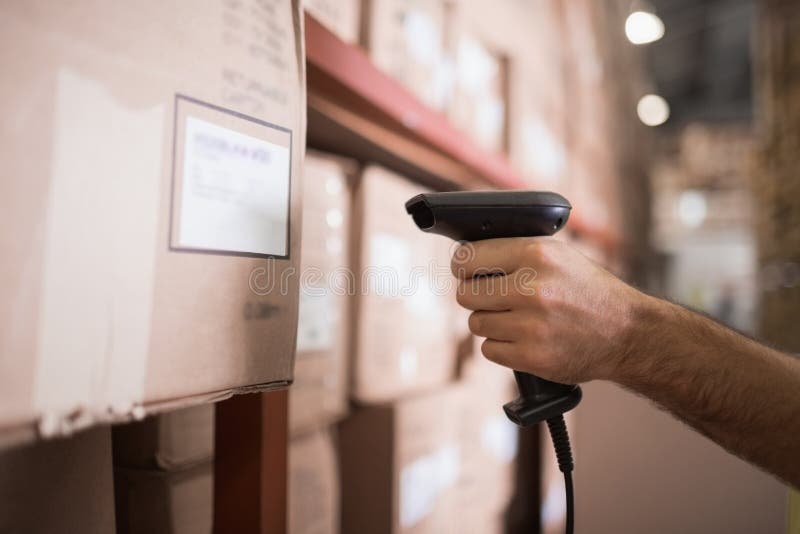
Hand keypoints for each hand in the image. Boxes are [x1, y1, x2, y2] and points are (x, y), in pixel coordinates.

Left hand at [451, 237, 648, 383]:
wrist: (628, 333)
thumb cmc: (589, 291)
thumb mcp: (559, 256)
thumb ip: (515, 252)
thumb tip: (467, 257)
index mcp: (537, 254)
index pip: (467, 258)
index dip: (463, 266)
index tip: (466, 271)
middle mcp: (532, 288)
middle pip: (465, 294)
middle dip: (476, 297)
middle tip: (496, 299)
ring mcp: (531, 325)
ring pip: (476, 323)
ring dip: (491, 323)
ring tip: (518, 319)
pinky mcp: (532, 357)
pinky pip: (490, 350)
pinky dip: (502, 347)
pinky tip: (525, 338)